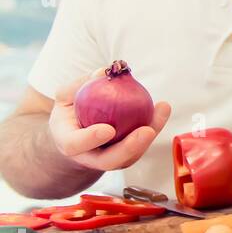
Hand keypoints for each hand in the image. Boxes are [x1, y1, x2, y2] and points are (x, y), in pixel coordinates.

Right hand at [48, 69, 171, 171]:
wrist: (77, 133)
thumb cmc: (70, 111)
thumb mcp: (66, 96)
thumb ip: (79, 85)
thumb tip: (102, 72)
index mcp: (68, 143)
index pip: (75, 145)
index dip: (91, 139)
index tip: (108, 129)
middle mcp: (89, 156)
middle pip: (109, 160)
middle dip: (129, 149)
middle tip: (147, 131)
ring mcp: (110, 159)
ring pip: (131, 155)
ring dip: (149, 137)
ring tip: (162, 111)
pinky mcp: (127, 155)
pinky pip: (142, 144)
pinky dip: (154, 126)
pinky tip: (163, 107)